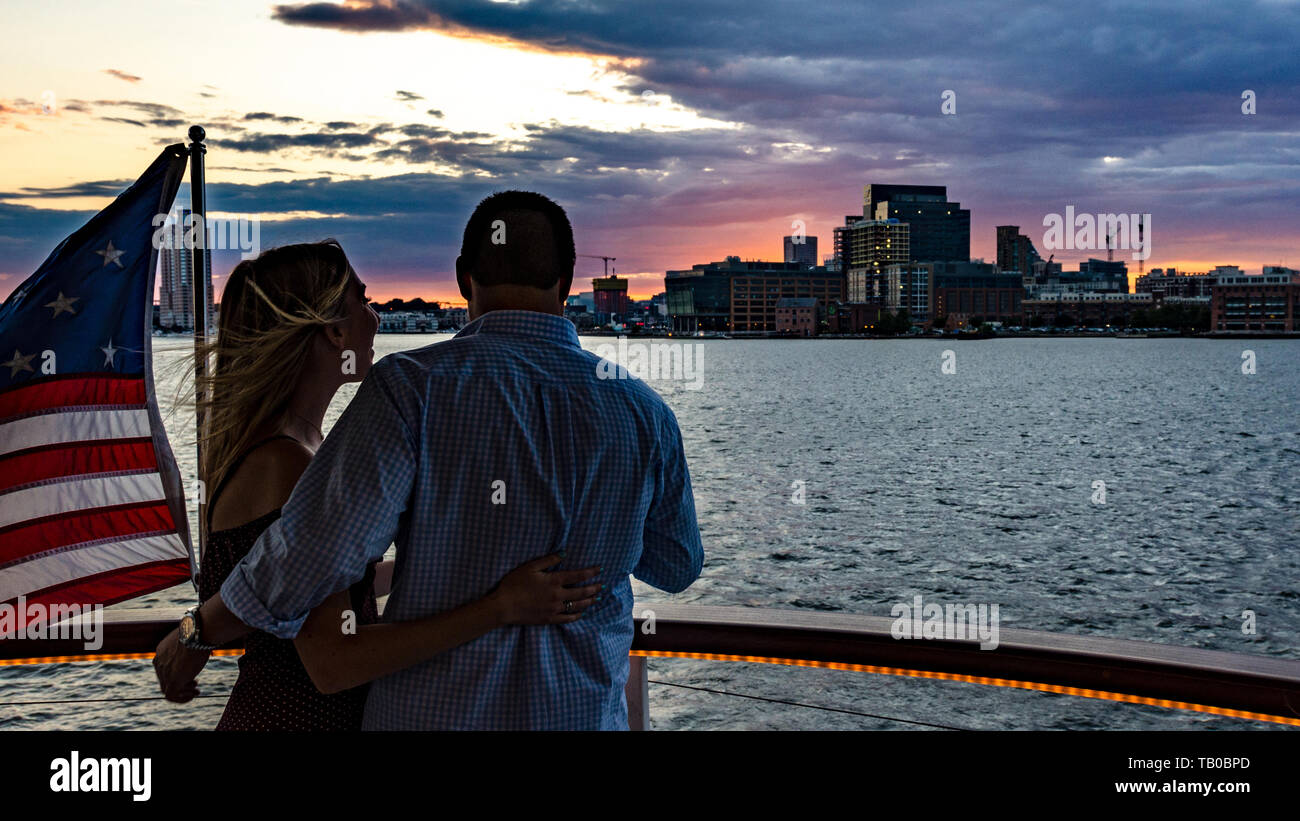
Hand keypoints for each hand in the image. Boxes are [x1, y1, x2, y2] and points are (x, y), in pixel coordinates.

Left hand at [153, 627, 211, 702]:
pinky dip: (182, 698)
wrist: (196, 634)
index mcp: (162, 650)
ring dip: (183, 691)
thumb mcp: (191, 637)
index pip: (166, 665)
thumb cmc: (198, 631)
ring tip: (196, 691)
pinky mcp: (172, 681)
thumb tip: (202, 637)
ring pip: (168, 687)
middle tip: (195, 683)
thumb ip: (190, 642)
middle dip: (180, 681)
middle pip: (166, 677)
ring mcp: (164, 672)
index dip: (177, 671)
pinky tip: (194, 695)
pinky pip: (171, 696)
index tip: (191, 673)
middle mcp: (159, 662)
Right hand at [488, 553, 602, 625]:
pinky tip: (581, 613)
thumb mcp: (530, 567)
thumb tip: (563, 553)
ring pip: (577, 605)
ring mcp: (554, 609)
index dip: (590, 572)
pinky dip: (576, 615)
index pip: (578, 575)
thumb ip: (548, 560)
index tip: (600, 569)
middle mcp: (557, 595)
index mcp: (554, 581)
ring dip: (589, 601)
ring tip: (596, 598)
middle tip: (603, 586)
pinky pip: (567, 619)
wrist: (504, 606)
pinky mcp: (549, 619)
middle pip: (581, 592)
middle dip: (594, 588)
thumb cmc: (514, 584)